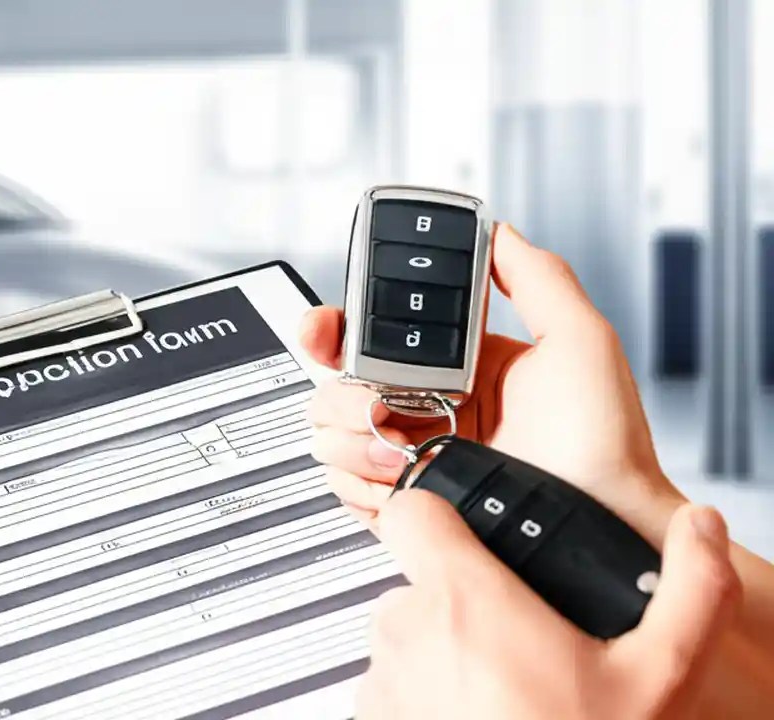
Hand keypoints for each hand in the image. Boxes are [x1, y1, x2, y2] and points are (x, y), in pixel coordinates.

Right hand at [301, 223, 685, 544]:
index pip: (373, 333)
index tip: (329, 329)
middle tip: (372, 402)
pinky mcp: (403, 504)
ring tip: (402, 449)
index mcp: (458, 367)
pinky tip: (397, 478)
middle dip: (340, 390)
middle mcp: (426, 410)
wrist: (599, 530)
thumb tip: (498, 231)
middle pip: (336, 384)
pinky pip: (343, 486)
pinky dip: (358, 481)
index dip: (335, 326)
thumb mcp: (579, 341)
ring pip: (330, 434)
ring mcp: (411, 458)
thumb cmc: (604, 446)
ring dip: (352, 438)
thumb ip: (538, 277)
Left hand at [358, 491, 739, 719]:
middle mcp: (407, 634)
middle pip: (422, 584)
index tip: (470, 537)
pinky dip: (427, 701)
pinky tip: (482, 719)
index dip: (441, 516)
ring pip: (408, 640)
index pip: (415, 512)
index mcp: (464, 600)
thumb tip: (701, 528)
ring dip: (445, 657)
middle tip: (524, 648)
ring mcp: (382, 684)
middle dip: (465, 604)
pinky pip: (395, 690)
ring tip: (508, 695)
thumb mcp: (662, 676)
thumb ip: (689, 591)